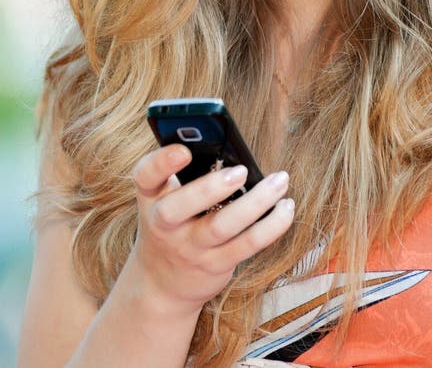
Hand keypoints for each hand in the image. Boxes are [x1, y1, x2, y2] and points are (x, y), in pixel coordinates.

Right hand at [126, 144, 294, 316]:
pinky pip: (247, 245)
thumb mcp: (164, 196)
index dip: (162, 162)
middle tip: (241, 171)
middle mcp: (163, 224)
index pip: (145, 175)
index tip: (183, 150)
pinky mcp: (216, 265)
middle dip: (210, 188)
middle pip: (179, 207)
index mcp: (150, 196)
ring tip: (279, 181)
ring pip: (222, 227)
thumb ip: (186, 173)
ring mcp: (189, 247)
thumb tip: (230, 149)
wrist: (161, 282)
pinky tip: (286, 207)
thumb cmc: (171, 222)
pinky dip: (271, 226)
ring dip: (255, 203)